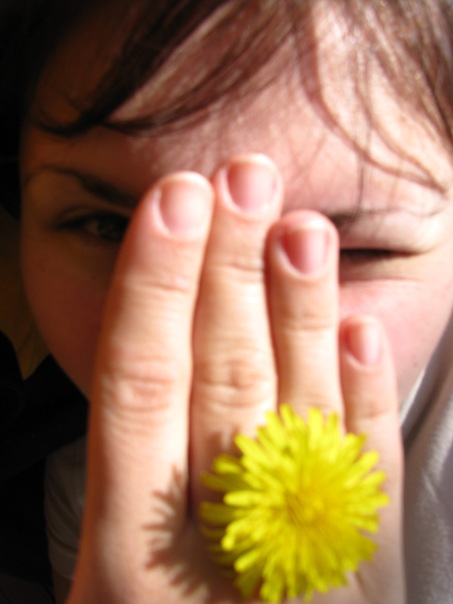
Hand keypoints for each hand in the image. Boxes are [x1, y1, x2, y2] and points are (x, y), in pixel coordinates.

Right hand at [67, 155, 404, 602]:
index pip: (143, 388)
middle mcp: (223, 554)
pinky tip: (362, 330)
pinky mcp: (365, 581)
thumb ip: (118, 515)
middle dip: (228, 273)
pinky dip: (367, 399)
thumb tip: (127, 401)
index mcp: (133, 566)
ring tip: (300, 229)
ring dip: (300, 315)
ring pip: (300, 412)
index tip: (173, 204)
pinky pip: (368, 478)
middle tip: (239, 180)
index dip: (157, 288)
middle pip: (222, 381)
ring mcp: (306, 566)